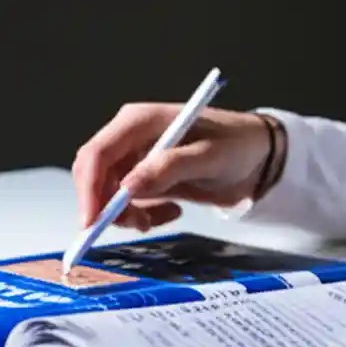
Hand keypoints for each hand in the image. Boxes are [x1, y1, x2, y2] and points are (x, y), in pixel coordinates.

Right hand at [71, 104, 282, 230]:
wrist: (257, 156)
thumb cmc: (236, 145)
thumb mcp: (208, 157)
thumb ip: (168, 169)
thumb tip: (127, 187)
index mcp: (139, 121)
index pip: (97, 153)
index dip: (89, 188)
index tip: (92, 222)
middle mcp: (131, 137)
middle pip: (96, 175)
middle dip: (107, 205)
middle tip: (137, 225)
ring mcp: (136, 157)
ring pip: (110, 193)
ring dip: (129, 213)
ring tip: (166, 216)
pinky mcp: (145, 177)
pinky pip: (129, 202)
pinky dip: (145, 214)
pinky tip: (173, 211)